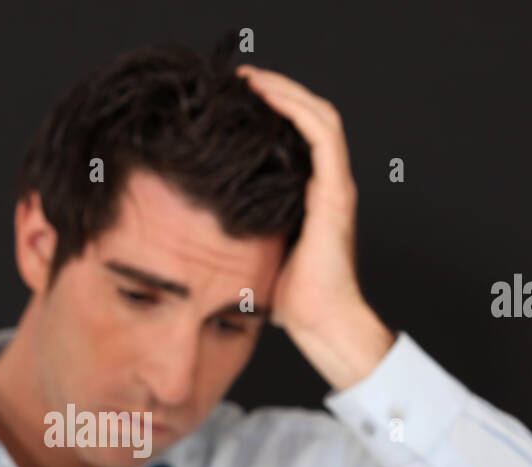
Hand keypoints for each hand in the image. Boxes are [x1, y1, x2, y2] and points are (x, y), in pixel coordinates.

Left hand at [235, 64, 395, 391]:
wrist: (320, 323)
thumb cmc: (288, 300)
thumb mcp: (256, 254)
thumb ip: (242, 233)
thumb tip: (196, 231)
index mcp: (311, 197)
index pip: (300, 137)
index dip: (275, 112)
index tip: (238, 100)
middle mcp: (327, 185)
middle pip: (312, 118)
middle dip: (278, 92)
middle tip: (241, 79)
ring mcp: (334, 186)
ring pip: (320, 117)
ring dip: (286, 91)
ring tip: (251, 79)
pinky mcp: (334, 193)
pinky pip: (322, 135)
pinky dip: (296, 109)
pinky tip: (268, 97)